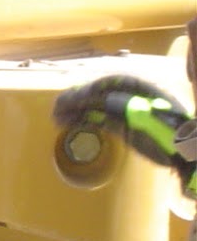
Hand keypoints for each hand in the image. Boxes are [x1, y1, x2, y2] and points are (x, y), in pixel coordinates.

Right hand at [53, 75, 195, 195]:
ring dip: (75, 111)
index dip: (89, 89)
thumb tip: (103, 102)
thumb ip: (127, 107)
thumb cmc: (172, 135)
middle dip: (77, 100)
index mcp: (141, 89)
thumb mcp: (150, 118)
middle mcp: (131, 98)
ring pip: (95, 107)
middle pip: (99, 94)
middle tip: (56, 109)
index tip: (72, 98)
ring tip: (57, 119)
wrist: (185, 157)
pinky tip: (71, 125)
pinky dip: (83, 122)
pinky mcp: (124, 128)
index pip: (110, 83)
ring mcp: (127, 113)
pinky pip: (98, 121)